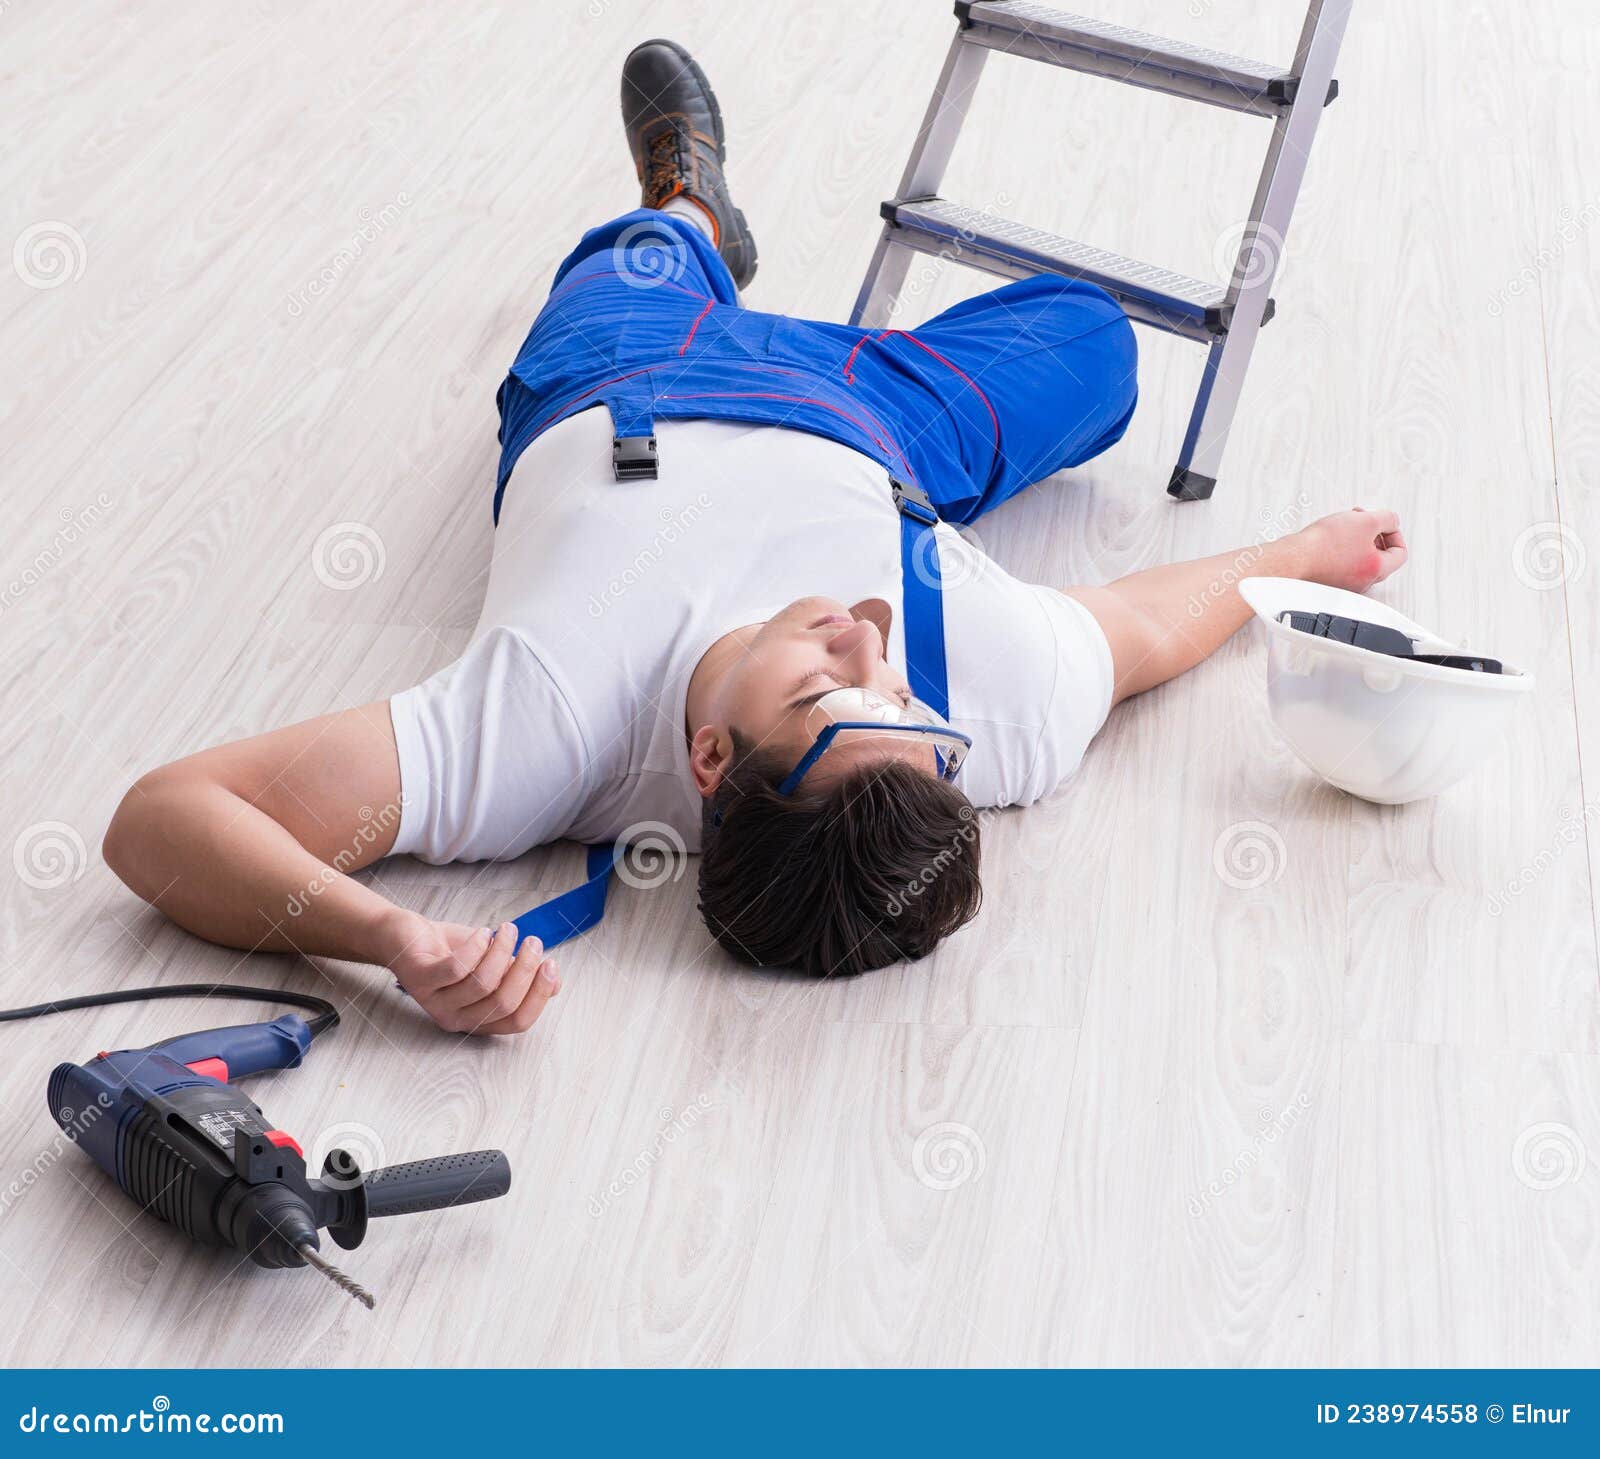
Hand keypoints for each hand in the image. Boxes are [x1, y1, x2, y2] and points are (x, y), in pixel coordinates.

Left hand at [378, 912, 560, 1034]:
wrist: (405, 938)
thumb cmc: (449, 952)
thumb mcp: (493, 964)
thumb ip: (521, 975)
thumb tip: (555, 982)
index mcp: (477, 1020)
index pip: (517, 1022)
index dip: (539, 995)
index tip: (551, 965)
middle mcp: (456, 1018)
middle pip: (503, 1004)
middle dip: (526, 969)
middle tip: (534, 942)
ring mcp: (436, 1002)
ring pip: (482, 984)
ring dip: (503, 951)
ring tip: (508, 930)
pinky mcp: (420, 980)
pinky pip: (456, 968)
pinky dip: (476, 947)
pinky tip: (483, 933)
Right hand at [1296, 507, 1408, 592]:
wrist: (1293, 559)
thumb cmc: (1323, 546)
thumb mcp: (1366, 520)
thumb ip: (1388, 518)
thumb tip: (1392, 521)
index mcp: (1377, 569)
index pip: (1400, 553)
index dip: (1394, 533)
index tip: (1384, 524)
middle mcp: (1362, 582)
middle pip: (1379, 556)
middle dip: (1373, 534)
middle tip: (1362, 522)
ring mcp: (1344, 583)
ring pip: (1360, 559)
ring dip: (1356, 540)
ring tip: (1343, 527)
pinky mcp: (1328, 580)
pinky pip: (1343, 563)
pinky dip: (1341, 549)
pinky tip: (1330, 538)